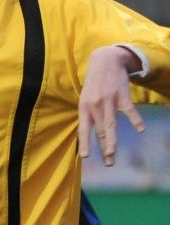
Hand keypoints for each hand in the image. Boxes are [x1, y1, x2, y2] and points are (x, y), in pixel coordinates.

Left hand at [79, 46, 145, 165]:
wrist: (105, 61)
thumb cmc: (94, 84)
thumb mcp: (86, 98)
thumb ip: (89, 114)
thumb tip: (91, 133)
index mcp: (85, 108)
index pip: (84, 129)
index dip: (85, 142)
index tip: (85, 156)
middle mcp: (95, 106)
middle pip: (100, 131)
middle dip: (104, 148)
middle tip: (108, 163)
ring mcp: (109, 101)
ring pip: (111, 124)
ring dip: (112, 140)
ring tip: (112, 152)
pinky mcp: (122, 96)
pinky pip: (129, 111)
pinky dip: (135, 120)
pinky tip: (141, 130)